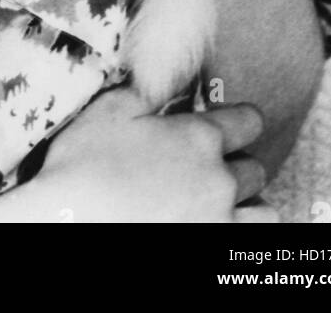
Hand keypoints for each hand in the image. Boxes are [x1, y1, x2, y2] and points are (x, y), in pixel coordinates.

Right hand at [40, 86, 277, 223]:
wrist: (68, 220)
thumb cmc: (84, 163)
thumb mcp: (111, 108)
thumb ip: (150, 90)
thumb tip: (171, 81)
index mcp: (199, 137)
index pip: (250, 120)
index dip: (239, 119)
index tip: (226, 124)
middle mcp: (219, 180)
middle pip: (255, 168)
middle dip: (235, 163)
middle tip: (206, 166)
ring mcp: (219, 221)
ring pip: (262, 210)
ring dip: (245, 203)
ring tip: (219, 202)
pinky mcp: (212, 250)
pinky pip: (246, 241)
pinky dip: (237, 230)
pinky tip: (213, 223)